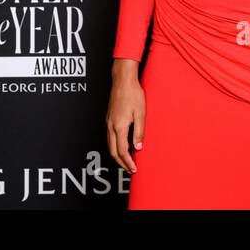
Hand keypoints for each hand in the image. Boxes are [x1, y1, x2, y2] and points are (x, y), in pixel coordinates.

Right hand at [106, 59, 144, 173]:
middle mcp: (111, 126)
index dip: (128, 162)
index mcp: (119, 126)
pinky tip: (123, 146)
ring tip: (128, 161)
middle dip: (121, 163)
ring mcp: (108, 122)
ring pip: (110, 145)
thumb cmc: (133, 94)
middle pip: (113, 151)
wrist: (122, 80)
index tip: (134, 169)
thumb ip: (139, 132)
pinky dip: (115, 146)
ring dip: (118, 155)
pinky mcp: (109, 118)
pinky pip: (110, 137)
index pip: (122, 151)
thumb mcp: (140, 113)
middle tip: (131, 169)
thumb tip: (138, 148)